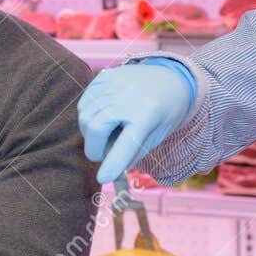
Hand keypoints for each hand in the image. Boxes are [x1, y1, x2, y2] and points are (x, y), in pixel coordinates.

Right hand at [78, 59, 196, 184]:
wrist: (171, 76)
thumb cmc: (165, 111)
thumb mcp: (158, 135)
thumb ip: (134, 152)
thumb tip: (109, 168)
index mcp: (148, 114)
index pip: (126, 143)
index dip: (112, 162)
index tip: (102, 178)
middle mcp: (128, 97)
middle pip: (96, 128)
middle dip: (94, 149)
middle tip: (103, 154)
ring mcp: (114, 84)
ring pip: (85, 117)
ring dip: (90, 134)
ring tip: (106, 134)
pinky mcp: (104, 78)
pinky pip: (84, 103)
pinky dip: (88, 116)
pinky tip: (103, 118)